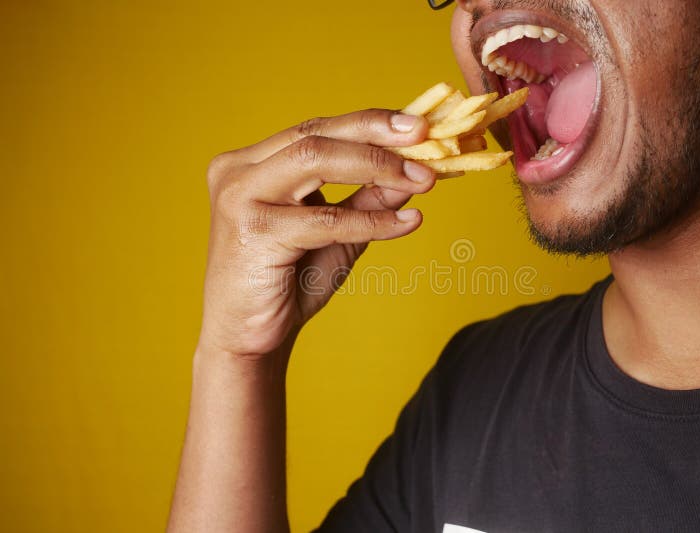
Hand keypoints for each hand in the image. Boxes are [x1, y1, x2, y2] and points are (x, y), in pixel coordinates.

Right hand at [197, 109, 433, 357]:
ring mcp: (239, 198)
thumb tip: (416, 169)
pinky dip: (370, 221)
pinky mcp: (253, 232)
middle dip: (375, 135)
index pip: (316, 128)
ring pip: (315, 161)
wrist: (249, 339)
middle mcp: (238, 171)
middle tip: (425, 138)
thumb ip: (369, 199)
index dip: (369, 122)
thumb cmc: (288, 283)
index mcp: (251, 162)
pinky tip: (405, 223)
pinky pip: (324, 219)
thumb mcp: (339, 233)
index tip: (417, 125)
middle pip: (315, 135)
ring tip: (422, 179)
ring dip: (376, 166)